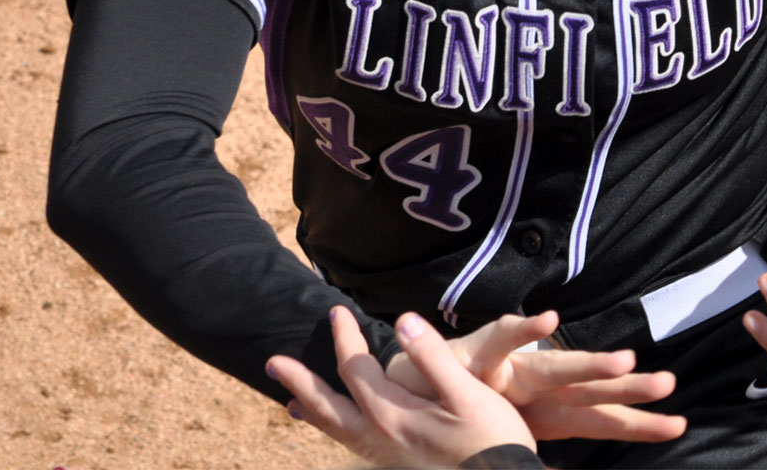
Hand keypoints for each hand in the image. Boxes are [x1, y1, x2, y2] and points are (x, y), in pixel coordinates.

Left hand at [267, 307, 534, 468]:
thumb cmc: (493, 439)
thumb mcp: (468, 393)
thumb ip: (432, 357)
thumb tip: (403, 321)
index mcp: (393, 414)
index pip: (355, 369)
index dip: (345, 338)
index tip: (338, 312)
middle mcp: (379, 437)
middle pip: (328, 406)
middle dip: (301, 382)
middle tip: (273, 363)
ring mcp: (384, 455)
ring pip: (335, 430)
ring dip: (311, 410)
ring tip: (290, 401)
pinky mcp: (394, 464)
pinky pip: (350, 444)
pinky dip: (334, 431)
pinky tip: (337, 427)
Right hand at [386, 311, 685, 444]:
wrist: (423, 384)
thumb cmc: (479, 410)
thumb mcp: (518, 439)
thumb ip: (545, 458)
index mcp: (551, 411)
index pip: (602, 419)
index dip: (638, 424)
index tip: (678, 426)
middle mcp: (540, 387)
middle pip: (590, 391)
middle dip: (628, 389)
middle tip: (666, 384)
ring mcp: (514, 369)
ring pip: (556, 366)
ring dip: (588, 363)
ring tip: (624, 361)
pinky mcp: (481, 355)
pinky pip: (503, 340)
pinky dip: (523, 329)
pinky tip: (547, 320)